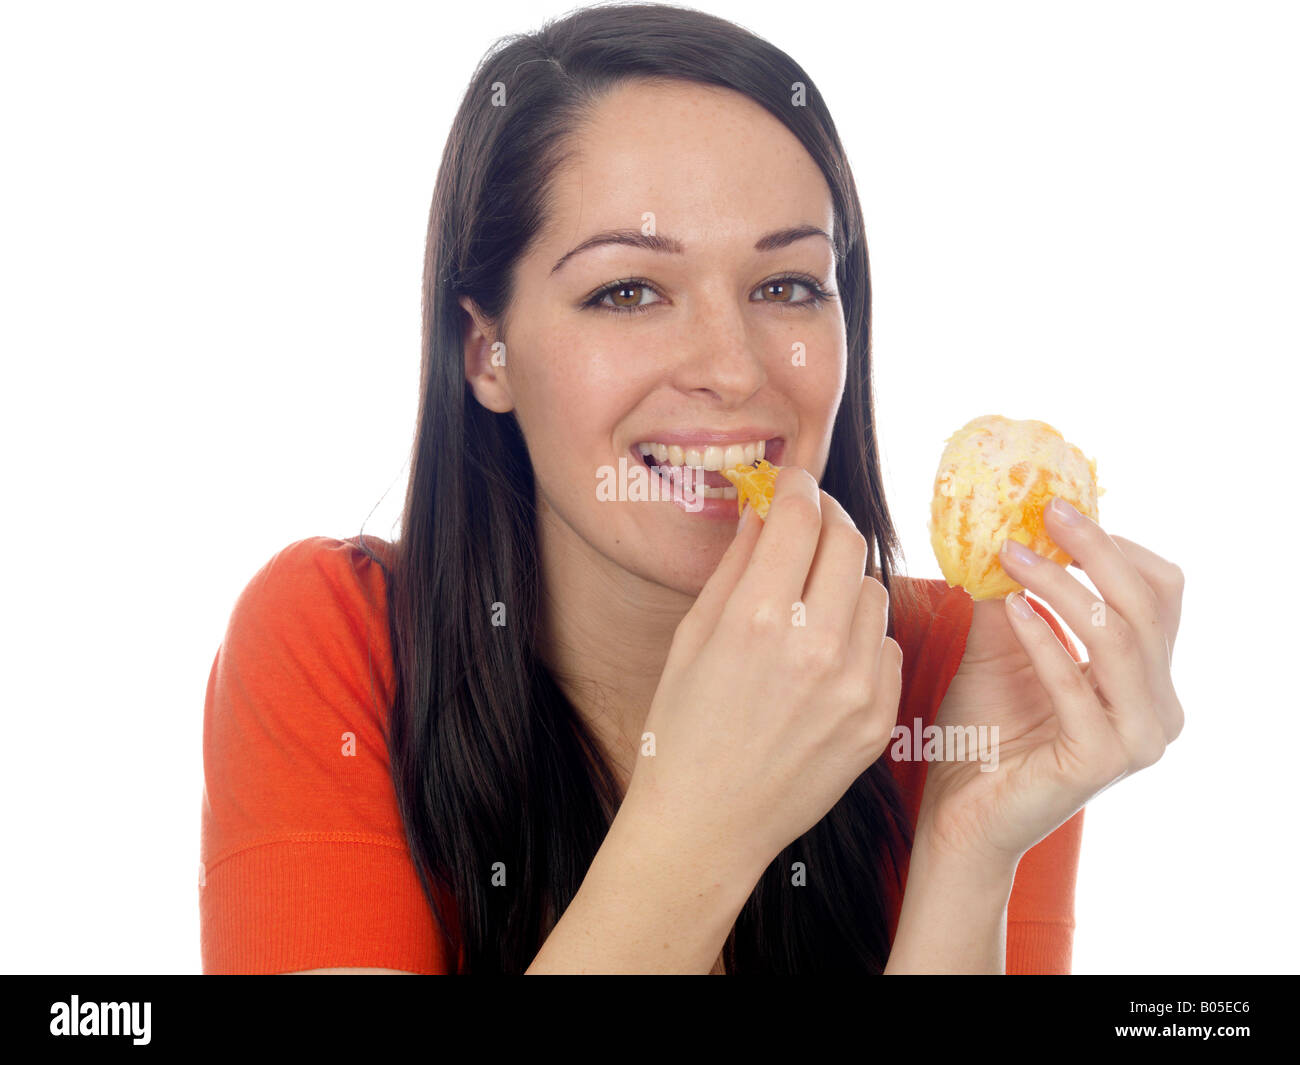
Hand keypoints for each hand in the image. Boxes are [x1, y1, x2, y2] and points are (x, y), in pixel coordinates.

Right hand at [626, 466, 902, 879]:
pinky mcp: (879, 720)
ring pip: (875, 592)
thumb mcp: (692, 638)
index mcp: (758, 619)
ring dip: (845, 581)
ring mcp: (857, 687)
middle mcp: (816, 646)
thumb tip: (761, 511)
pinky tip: (826, 657)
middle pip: (848, 542)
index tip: (790, 482)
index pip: (799, 516)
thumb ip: (735, 567)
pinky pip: (888, 647)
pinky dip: (862, 638)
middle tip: (807, 523)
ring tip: (810, 602)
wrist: (707, 825)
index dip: (795, 485)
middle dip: (827, 520)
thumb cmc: (682, 731)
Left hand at [916, 496, 1184, 868]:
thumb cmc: (981, 732)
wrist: (960, 812)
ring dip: (1062, 586)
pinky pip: (1078, 685)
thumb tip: (1003, 524)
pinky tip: (1011, 609)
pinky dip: (1044, 640)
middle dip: (1095, 549)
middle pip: (1148, 604)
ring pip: (1119, 636)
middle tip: (1045, 513)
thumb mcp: (998, 645)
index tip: (1055, 509)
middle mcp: (1157, 707)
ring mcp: (1137, 738)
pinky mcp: (1100, 761)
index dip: (1113, 544)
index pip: (1157, 592)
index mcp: (1146, 678)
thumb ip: (1014, 592)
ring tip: (1010, 556)